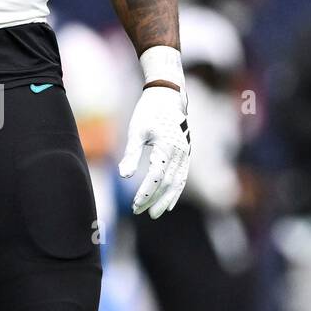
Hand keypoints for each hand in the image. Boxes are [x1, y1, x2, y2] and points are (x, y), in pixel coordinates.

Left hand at [119, 85, 190, 217]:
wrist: (168, 96)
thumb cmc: (148, 112)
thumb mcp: (136, 131)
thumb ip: (131, 154)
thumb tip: (124, 176)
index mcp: (166, 147)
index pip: (156, 177)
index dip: (145, 193)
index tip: (134, 205)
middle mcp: (180, 153)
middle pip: (168, 184)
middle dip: (154, 200)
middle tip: (140, 212)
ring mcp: (185, 154)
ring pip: (178, 183)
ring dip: (166, 200)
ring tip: (155, 213)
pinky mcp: (186, 154)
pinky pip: (183, 177)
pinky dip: (176, 191)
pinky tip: (169, 203)